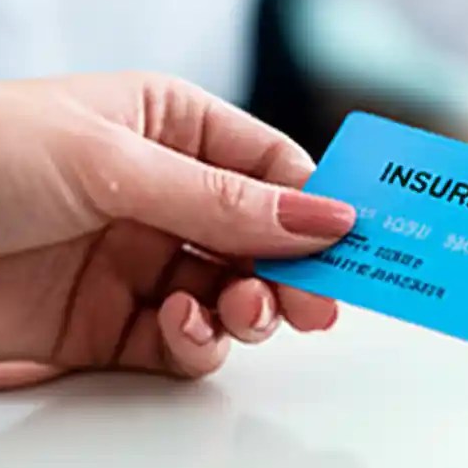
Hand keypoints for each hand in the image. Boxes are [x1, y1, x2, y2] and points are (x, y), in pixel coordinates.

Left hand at [0, 74, 355, 390]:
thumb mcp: (114, 164)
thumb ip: (223, 203)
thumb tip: (327, 218)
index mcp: (169, 126)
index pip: (271, 168)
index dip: (318, 203)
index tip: (357, 239)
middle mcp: (163, 195)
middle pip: (264, 239)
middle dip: (295, 269)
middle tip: (319, 301)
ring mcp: (138, 261)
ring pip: (233, 294)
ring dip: (249, 307)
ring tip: (240, 311)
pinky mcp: (110, 326)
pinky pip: (185, 340)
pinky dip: (197, 341)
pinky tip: (180, 325)